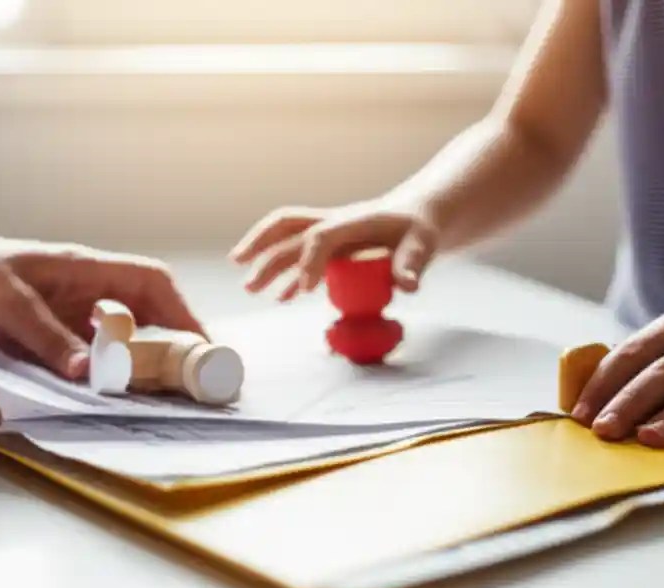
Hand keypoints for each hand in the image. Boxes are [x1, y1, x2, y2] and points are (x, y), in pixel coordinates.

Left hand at [0, 231, 204, 378]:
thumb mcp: (9, 305)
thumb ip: (47, 337)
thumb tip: (88, 372)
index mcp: (87, 268)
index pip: (152, 281)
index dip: (182, 310)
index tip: (198, 343)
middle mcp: (88, 284)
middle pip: (150, 305)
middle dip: (174, 337)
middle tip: (189, 377)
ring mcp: (74, 304)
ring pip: (127, 326)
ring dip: (146, 352)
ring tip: (160, 387)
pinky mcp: (57, 322)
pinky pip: (98, 342)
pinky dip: (113, 362)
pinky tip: (110, 385)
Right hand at [229, 194, 441, 300]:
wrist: (420, 214)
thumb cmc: (421, 226)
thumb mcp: (424, 243)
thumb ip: (412, 263)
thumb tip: (407, 286)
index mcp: (353, 221)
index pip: (321, 236)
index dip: (309, 261)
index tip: (304, 291)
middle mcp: (335, 224)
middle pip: (288, 227)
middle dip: (261, 244)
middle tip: (240, 266)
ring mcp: (331, 235)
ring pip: (288, 241)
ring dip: (265, 259)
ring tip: (249, 286)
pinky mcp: (334, 248)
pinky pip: (303, 258)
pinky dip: (290, 277)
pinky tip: (282, 297)